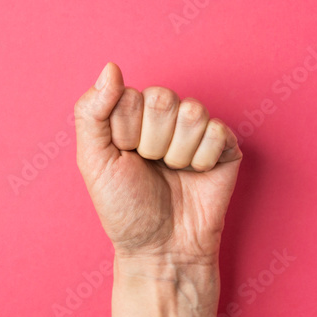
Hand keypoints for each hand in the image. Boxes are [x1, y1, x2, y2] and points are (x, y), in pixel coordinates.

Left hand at [74, 62, 241, 264]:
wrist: (160, 248)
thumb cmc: (125, 208)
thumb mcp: (94, 161)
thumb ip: (91, 111)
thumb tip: (110, 68)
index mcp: (131, 114)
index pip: (130, 96)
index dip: (125, 132)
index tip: (125, 157)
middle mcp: (164, 117)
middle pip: (162, 98)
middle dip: (151, 141)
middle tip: (150, 166)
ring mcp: (196, 130)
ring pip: (192, 113)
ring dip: (177, 153)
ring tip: (173, 172)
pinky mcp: (224, 146)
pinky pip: (217, 132)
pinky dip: (202, 161)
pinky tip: (196, 175)